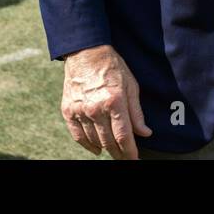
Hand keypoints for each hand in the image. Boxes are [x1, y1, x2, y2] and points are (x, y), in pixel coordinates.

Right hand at [60, 44, 151, 158]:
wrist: (86, 53)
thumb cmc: (113, 68)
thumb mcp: (131, 86)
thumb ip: (137, 112)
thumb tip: (145, 133)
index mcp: (114, 102)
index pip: (123, 136)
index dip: (130, 152)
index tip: (135, 160)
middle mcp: (96, 109)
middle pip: (108, 142)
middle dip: (119, 153)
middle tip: (126, 158)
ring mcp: (80, 110)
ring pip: (94, 140)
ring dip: (105, 149)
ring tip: (114, 152)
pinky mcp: (68, 110)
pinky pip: (77, 135)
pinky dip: (87, 145)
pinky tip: (95, 149)